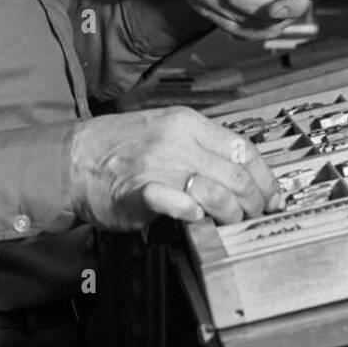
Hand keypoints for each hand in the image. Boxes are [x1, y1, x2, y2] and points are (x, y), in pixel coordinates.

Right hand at [69, 106, 283, 230]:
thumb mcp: (166, 130)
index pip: (245, 149)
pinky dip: (191, 210)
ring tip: (229, 223)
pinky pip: (174, 201)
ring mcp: (158, 165)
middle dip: (253, 202)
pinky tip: (195, 216)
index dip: (266, 178)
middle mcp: (178, 140)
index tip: (274, 196)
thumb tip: (241, 173)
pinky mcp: (138, 191)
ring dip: (230, 213)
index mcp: (189, 123)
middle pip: (236, 175)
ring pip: (215, 190)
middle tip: (254, 217)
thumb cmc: (121, 147)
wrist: (73, 157)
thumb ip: (201, 147)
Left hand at [180, 0, 314, 40]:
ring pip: (236, 22)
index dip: (288, 8)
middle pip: (261, 15)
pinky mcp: (237, 25)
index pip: (298, 3)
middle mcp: (279, 5)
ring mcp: (258, 19)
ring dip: (212, 0)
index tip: (274, 8)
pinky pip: (220, 22)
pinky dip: (204, 5)